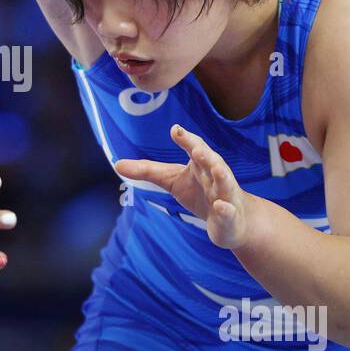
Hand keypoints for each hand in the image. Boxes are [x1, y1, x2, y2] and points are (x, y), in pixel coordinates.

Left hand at [114, 125, 252, 248]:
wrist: (232, 220)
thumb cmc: (200, 193)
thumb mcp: (171, 181)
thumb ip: (147, 171)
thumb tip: (117, 164)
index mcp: (201, 164)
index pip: (194, 147)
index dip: (186, 139)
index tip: (175, 130)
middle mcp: (215, 175)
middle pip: (211, 160)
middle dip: (204, 153)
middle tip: (195, 147)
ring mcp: (225, 195)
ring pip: (225, 182)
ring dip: (222, 175)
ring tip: (217, 168)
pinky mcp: (229, 215)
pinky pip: (227, 211)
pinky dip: (224, 209)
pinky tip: (220, 207)